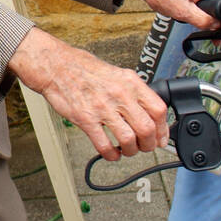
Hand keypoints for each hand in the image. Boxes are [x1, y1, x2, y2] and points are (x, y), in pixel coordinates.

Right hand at [9, 27, 168, 160]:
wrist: (57, 66)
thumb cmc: (85, 70)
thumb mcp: (118, 74)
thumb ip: (134, 93)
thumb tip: (149, 114)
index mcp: (130, 82)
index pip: (158, 109)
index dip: (163, 129)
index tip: (161, 138)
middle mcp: (119, 94)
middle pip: (146, 129)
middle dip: (148, 144)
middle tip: (144, 146)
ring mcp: (102, 107)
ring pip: (128, 140)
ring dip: (130, 150)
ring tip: (126, 149)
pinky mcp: (86, 119)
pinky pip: (104, 145)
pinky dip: (111, 154)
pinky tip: (111, 153)